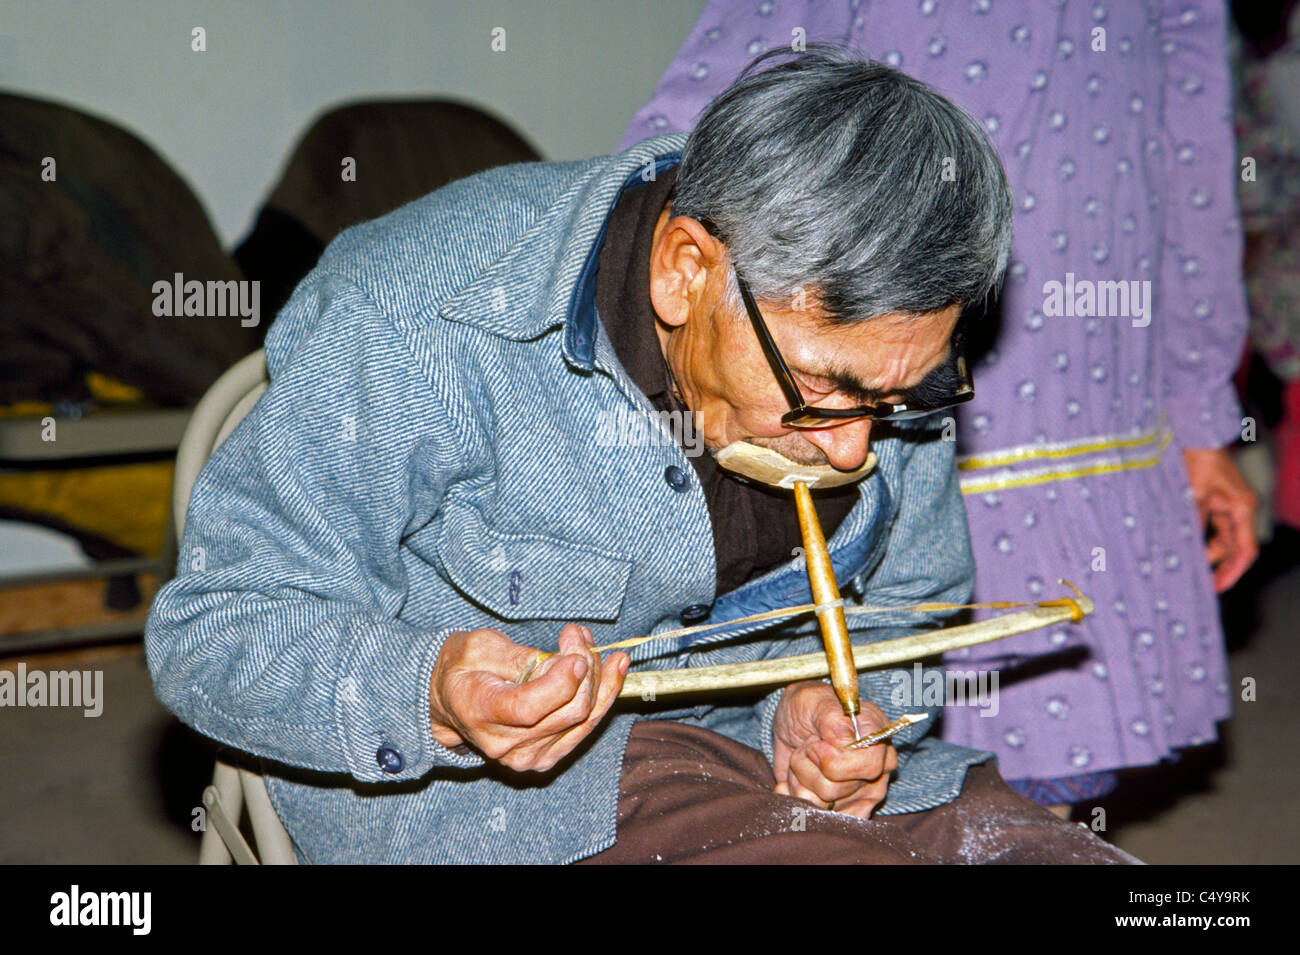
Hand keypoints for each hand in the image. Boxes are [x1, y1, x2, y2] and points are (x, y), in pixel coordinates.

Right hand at [428, 623, 628, 771]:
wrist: (450, 703)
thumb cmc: (463, 668)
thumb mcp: (478, 646)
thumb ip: (517, 656)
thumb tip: (562, 661)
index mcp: (480, 712)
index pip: (529, 708)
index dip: (561, 682)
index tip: (576, 653)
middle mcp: (505, 744)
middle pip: (567, 711)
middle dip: (584, 667)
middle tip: (578, 635)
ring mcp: (527, 756)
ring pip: (584, 720)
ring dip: (599, 679)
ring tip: (593, 646)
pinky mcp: (545, 757)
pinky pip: (585, 728)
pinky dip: (602, 697)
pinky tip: (610, 669)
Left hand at [771, 681, 897, 818]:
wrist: (797, 718)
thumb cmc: (808, 706)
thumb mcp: (813, 700)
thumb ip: (831, 718)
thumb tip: (845, 741)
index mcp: (878, 737)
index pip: (867, 767)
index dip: (831, 760)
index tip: (814, 743)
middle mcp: (879, 769)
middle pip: (835, 790)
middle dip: (807, 768)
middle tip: (806, 748)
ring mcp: (865, 793)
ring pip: (821, 805)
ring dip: (799, 781)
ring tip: (802, 760)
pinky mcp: (848, 809)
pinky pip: (818, 818)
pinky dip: (796, 798)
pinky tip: (794, 780)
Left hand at [1183, 447, 1258, 591]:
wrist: (1192, 434)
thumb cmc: (1198, 458)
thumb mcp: (1194, 493)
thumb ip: (1194, 521)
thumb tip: (1187, 549)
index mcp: (1242, 508)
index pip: (1245, 549)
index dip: (1233, 571)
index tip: (1218, 587)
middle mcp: (1238, 509)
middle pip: (1233, 548)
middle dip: (1219, 567)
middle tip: (1202, 585)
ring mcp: (1225, 506)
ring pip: (1220, 539)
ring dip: (1205, 553)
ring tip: (1186, 568)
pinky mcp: (1212, 502)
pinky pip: (1209, 527)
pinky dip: (1197, 538)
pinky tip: (1183, 548)